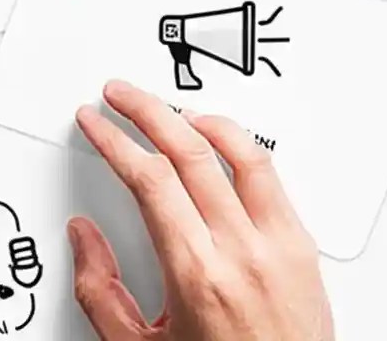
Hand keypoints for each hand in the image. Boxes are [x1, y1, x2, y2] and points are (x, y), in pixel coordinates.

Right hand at [69, 81, 332, 340]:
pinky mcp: (303, 249)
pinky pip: (271, 176)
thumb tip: (83, 238)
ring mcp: (279, 246)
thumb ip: (100, 292)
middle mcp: (242, 252)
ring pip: (240, 152)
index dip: (115, 139)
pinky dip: (241, 146)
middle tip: (119, 95)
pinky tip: (221, 140)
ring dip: (197, 118)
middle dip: (146, 111)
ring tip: (170, 108)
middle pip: (189, 151)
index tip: (95, 122)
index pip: (150, 178)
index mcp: (197, 274)